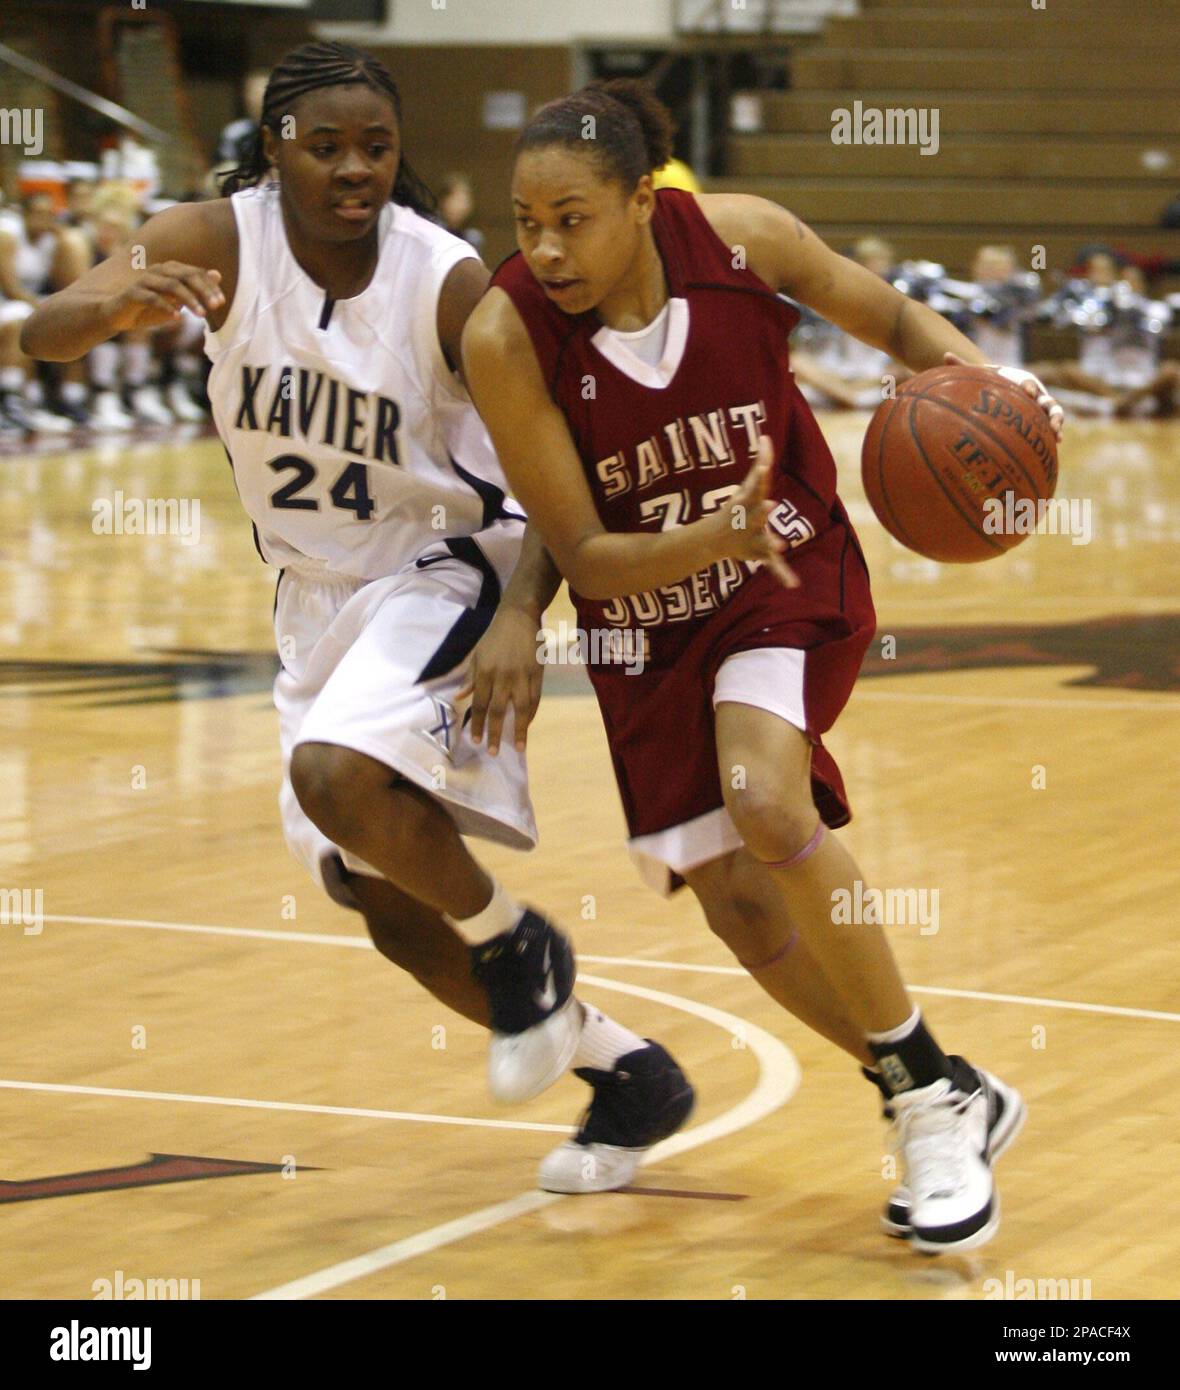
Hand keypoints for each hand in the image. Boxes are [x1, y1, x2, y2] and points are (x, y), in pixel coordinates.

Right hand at [103, 263, 224, 333]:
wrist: (115, 315)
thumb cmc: (148, 308)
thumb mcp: (175, 301)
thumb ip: (194, 289)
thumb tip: (217, 274)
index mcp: (169, 271)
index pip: (193, 273)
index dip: (209, 286)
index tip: (221, 302)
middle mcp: (157, 271)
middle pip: (184, 276)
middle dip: (202, 290)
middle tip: (216, 306)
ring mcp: (144, 281)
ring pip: (170, 285)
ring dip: (189, 299)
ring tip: (201, 314)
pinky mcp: (132, 293)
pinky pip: (151, 298)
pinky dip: (166, 307)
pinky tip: (177, 318)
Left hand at [456, 602, 543, 754]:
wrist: (518, 616)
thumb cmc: (494, 636)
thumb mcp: (477, 654)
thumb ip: (470, 677)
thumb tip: (460, 697)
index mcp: (485, 672)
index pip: (479, 704)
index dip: (477, 724)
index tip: (475, 741)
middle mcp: (503, 677)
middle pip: (498, 711)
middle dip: (494, 733)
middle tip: (493, 752)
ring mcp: (522, 676)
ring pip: (521, 709)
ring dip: (519, 730)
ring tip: (518, 747)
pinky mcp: (537, 673)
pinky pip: (535, 698)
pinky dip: (531, 714)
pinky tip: (527, 725)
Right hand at [712, 436, 799, 589]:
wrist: (712, 540)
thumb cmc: (735, 509)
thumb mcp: (744, 488)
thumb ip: (759, 464)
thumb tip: (766, 436)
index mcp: (746, 502)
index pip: (755, 486)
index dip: (761, 475)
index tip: (766, 465)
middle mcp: (748, 521)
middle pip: (757, 515)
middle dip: (763, 511)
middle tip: (771, 504)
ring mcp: (752, 539)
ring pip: (762, 542)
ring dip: (771, 544)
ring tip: (781, 546)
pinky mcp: (758, 554)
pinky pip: (771, 565)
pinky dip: (782, 574)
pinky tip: (793, 583)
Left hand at [943, 352, 1064, 440]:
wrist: (1005, 388)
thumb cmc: (991, 383)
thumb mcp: (980, 376)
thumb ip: (964, 368)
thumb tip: (945, 355)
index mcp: (1021, 381)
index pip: (1027, 382)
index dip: (1029, 386)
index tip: (1026, 392)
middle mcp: (1035, 393)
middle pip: (1047, 399)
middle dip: (1050, 408)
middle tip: (1050, 417)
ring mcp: (1040, 407)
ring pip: (1054, 412)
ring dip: (1057, 421)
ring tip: (1057, 434)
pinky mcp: (1041, 419)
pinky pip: (1050, 426)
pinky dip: (1055, 433)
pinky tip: (1057, 443)